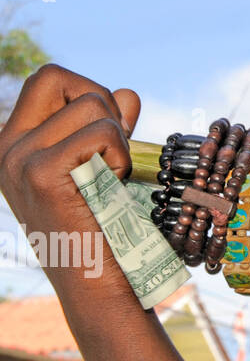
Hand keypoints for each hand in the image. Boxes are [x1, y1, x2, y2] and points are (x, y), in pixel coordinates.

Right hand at [0, 63, 140, 238]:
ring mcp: (18, 159)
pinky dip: (121, 154)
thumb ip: (109, 126)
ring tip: (109, 176)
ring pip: (91, 103)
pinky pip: (102, 132)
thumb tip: (126, 93)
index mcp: (14, 143)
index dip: (87, 91)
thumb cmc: (104, 225)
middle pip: (60, 77)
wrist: (98, 283)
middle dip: (101, 102)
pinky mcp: (41, 173)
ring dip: (118, 137)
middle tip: (110, 150)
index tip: (104, 133)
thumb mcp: (102, 165)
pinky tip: (113, 184)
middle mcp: (6, 148)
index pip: (48, 78)